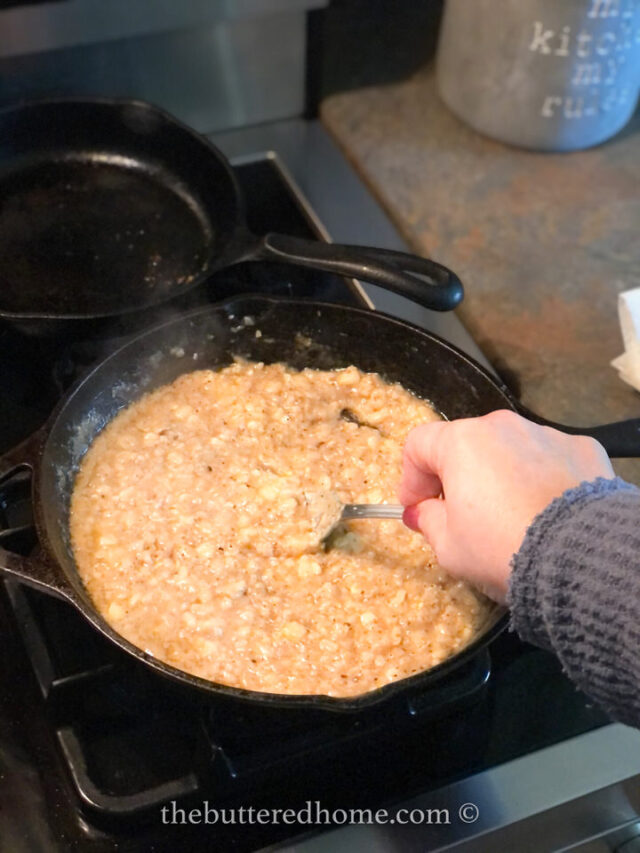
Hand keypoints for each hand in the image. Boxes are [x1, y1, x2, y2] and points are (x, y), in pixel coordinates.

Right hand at [398, 410, 614, 602]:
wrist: (581, 557)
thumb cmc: (502, 547)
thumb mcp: (450, 547)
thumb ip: (429, 521)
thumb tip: (423, 511)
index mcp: (462, 442)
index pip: (419, 444)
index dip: (411, 477)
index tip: (417, 507)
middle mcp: (503, 427)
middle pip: (466, 444)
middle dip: (457, 476)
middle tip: (460, 515)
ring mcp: (546, 434)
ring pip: (510, 450)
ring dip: (501, 475)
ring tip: (511, 516)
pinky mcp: (583, 449)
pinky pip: (550, 460)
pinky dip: (543, 479)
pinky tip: (548, 512)